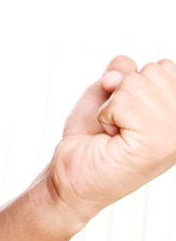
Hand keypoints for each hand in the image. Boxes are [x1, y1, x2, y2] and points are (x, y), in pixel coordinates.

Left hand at [47, 55, 175, 227]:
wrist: (73, 173)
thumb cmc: (93, 134)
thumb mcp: (111, 90)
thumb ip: (125, 71)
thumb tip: (118, 75)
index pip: (164, 67)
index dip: (135, 82)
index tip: (130, 112)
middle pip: (152, 71)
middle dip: (124, 92)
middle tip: (120, 124)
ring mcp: (174, 135)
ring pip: (135, 82)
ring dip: (114, 104)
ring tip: (117, 131)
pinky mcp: (156, 144)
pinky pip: (122, 100)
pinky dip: (106, 114)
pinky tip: (112, 137)